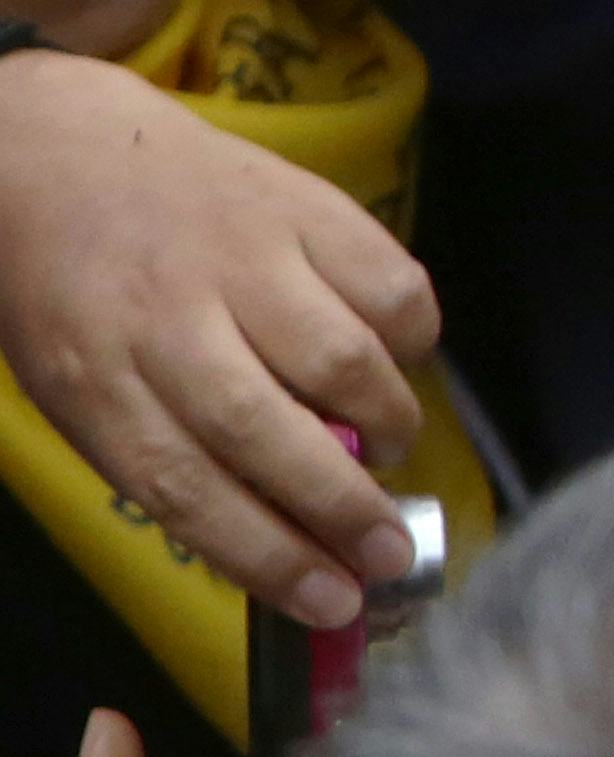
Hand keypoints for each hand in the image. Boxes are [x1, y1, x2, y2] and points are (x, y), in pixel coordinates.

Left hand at [0, 54, 432, 629]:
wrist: (60, 154)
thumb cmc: (70, 295)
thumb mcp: (76, 389)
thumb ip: (165, 456)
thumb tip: (288, 540)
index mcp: (93, 377)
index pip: (185, 486)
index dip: (268, 555)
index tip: (332, 602)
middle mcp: (168, 316)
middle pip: (269, 430)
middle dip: (343, 508)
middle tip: (390, 555)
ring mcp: (243, 253)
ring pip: (344, 358)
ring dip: (385, 422)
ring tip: (385, 446)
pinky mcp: (304, 205)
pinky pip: (391, 283)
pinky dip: (411, 338)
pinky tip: (392, 359)